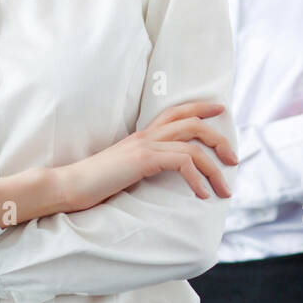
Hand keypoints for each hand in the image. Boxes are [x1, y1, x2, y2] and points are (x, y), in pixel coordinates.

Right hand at [55, 102, 238, 211]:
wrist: (69, 186)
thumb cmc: (94, 184)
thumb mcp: (125, 171)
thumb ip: (144, 166)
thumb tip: (165, 174)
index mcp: (142, 136)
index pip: (176, 112)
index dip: (201, 108)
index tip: (221, 112)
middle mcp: (146, 135)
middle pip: (191, 122)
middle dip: (218, 138)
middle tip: (234, 158)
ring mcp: (145, 145)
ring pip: (193, 144)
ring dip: (215, 168)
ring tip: (225, 189)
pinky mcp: (143, 159)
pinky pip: (182, 161)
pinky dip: (198, 178)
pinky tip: (202, 195)